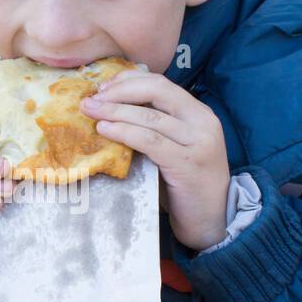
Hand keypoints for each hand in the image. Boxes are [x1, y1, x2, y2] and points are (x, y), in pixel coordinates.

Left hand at [79, 73, 230, 250]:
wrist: (211, 221)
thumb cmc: (186, 185)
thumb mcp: (174, 148)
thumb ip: (155, 128)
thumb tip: (111, 110)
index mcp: (199, 113)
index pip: (161, 84)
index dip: (129, 81)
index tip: (103, 87)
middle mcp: (203, 121)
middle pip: (157, 91)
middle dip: (119, 92)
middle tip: (91, 99)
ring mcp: (199, 142)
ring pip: (150, 116)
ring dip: (115, 111)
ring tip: (90, 112)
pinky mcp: (188, 164)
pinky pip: (151, 141)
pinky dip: (124, 132)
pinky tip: (105, 130)